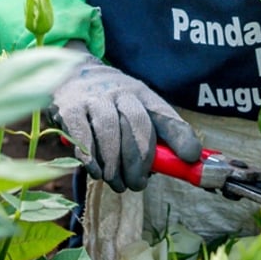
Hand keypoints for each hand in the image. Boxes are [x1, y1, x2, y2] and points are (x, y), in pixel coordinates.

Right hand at [50, 45, 200, 192]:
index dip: (180, 136)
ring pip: (109, 132)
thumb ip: (157, 136)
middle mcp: (120, 92)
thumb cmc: (111, 103)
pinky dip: (91, 159)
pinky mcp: (70, 108)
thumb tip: (177, 166)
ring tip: (117, 183)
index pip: (164, 115)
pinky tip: (96, 172)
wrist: (72, 74)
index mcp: (141, 95)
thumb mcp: (136, 109)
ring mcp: (94, 99)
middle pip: (137, 125)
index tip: (190, 157)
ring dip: (114, 166)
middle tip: (137, 185)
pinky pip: (83, 136)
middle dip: (139, 162)